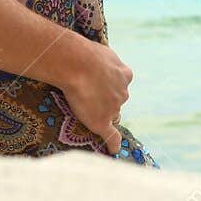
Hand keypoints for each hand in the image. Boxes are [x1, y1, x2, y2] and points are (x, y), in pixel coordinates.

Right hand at [58, 39, 133, 154]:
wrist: (76, 63)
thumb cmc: (84, 53)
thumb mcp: (101, 50)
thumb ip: (103, 59)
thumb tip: (94, 58)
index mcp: (124, 74)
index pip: (121, 84)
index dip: (111, 87)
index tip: (101, 86)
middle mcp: (123, 92)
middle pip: (118, 101)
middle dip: (108, 101)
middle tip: (89, 98)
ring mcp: (113, 108)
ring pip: (113, 115)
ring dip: (103, 116)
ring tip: (85, 113)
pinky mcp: (102, 121)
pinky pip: (111, 136)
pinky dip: (113, 144)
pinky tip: (112, 150)